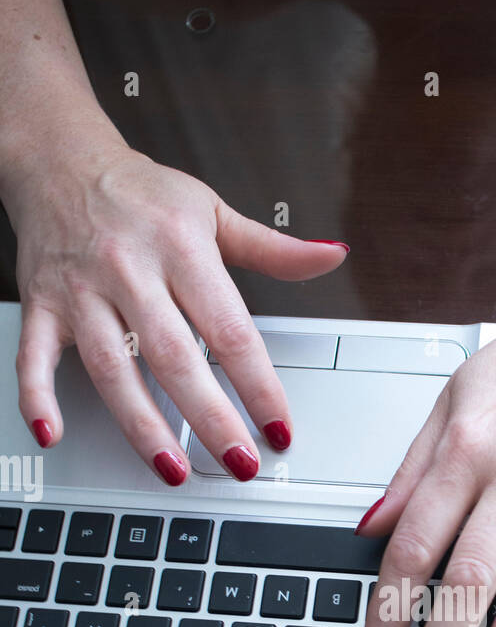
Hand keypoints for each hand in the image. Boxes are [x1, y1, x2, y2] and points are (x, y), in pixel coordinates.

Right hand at [9, 139, 348, 482]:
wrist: (60, 157)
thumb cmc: (142, 194)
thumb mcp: (214, 211)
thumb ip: (274, 248)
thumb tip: (332, 256)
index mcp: (181, 248)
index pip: (230, 328)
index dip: (258, 384)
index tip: (279, 427)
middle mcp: (130, 269)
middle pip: (175, 356)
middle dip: (210, 417)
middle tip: (239, 462)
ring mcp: (83, 291)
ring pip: (112, 368)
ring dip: (142, 424)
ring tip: (173, 469)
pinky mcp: (41, 304)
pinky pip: (32, 356)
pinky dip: (37, 396)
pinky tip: (52, 433)